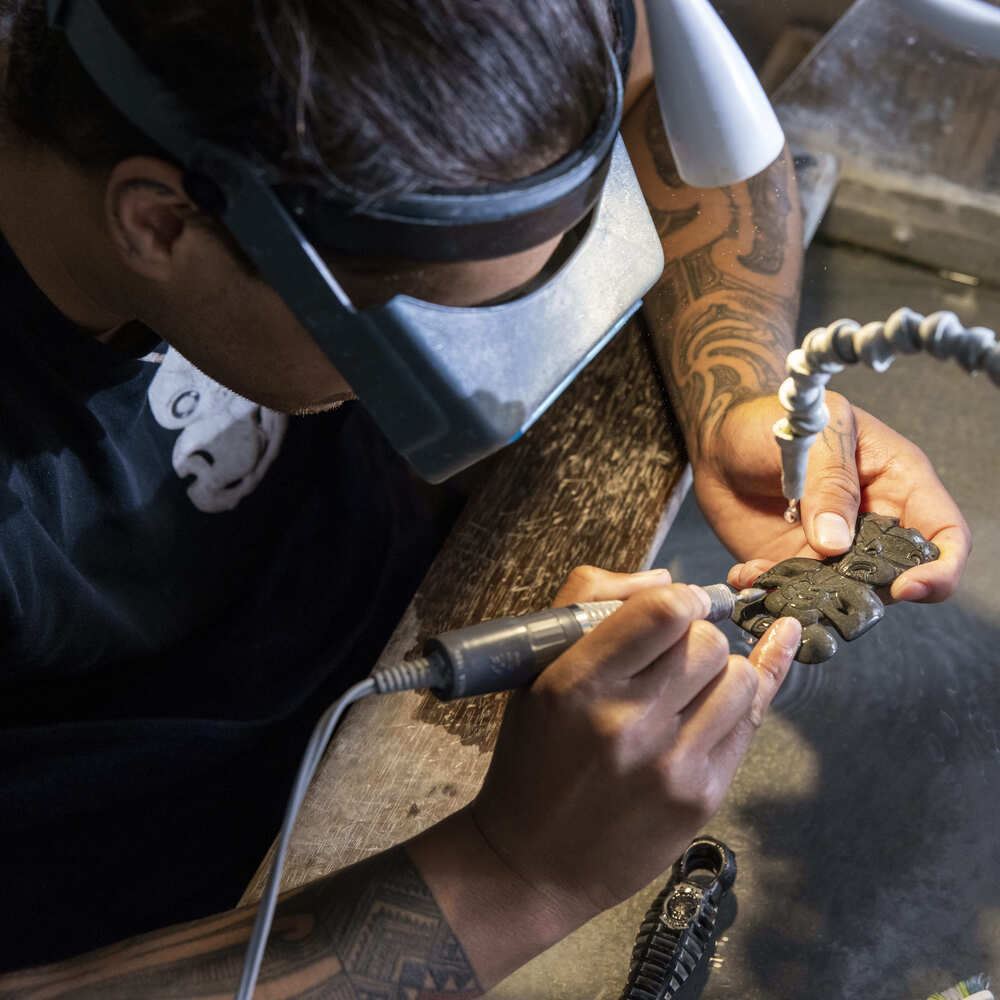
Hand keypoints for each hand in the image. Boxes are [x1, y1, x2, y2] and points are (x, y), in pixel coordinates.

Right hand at [470, 566, 800, 926]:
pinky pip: (749, 725)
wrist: (532, 862)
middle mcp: (626, 722)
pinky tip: (739, 689)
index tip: (681, 605)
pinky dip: (740, 704)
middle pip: (708, 642)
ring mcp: (669, 764)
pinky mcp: (700, 798)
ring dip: (723, 672)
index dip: (684, 598)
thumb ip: (590, 602)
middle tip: (675, 656)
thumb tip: (665, 579)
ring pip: (740, 679)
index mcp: (578, 682)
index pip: (663, 611)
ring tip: (694, 686)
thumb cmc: (533, 757)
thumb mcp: (537, 669)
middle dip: (698, 638)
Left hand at [694, 392, 970, 602]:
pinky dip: (772, 590)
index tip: (907, 587)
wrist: (721, 437)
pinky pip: (795, 592)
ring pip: (844, 593)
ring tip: (769, 573)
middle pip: (896, 576)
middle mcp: (873, 523)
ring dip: (811, 595)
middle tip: (818, 577)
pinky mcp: (794, 563)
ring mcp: (834, 549)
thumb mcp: (814, 434)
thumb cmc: (776, 418)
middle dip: (864, 590)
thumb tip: (836, 544)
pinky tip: (746, 574)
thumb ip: (830, 484)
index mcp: (899, 483)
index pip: (945, 534)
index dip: (940, 568)